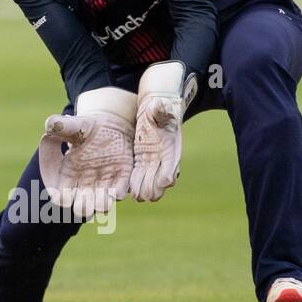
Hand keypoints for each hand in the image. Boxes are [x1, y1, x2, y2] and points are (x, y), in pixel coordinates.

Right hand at [37, 87, 136, 217]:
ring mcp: (103, 184)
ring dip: (102, 205)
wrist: (108, 126)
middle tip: (83, 207)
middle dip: (82, 208)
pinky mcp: (120, 179)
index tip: (61, 196)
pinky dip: (118, 194)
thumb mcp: (72, 125)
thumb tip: (49, 125)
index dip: (60, 198)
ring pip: (101, 203)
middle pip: (81, 205)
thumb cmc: (84, 128)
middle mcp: (84, 185)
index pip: (60, 195)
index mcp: (67, 176)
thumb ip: (59, 126)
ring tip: (102, 203)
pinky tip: (117, 192)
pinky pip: (119, 190)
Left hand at [130, 61, 198, 201]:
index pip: (172, 164)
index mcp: (171, 147)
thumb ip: (160, 110)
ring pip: (151, 178)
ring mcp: (153, 159)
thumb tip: (157, 105)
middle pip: (160, 177)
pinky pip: (140, 173)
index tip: (165, 182)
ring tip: (139, 197)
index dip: (168, 173)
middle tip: (147, 196)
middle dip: (154, 187)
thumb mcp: (160, 108)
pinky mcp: (143, 158)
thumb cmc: (160, 108)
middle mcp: (164, 156)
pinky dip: (136, 182)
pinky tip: (130, 191)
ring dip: (145, 188)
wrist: (156, 108)